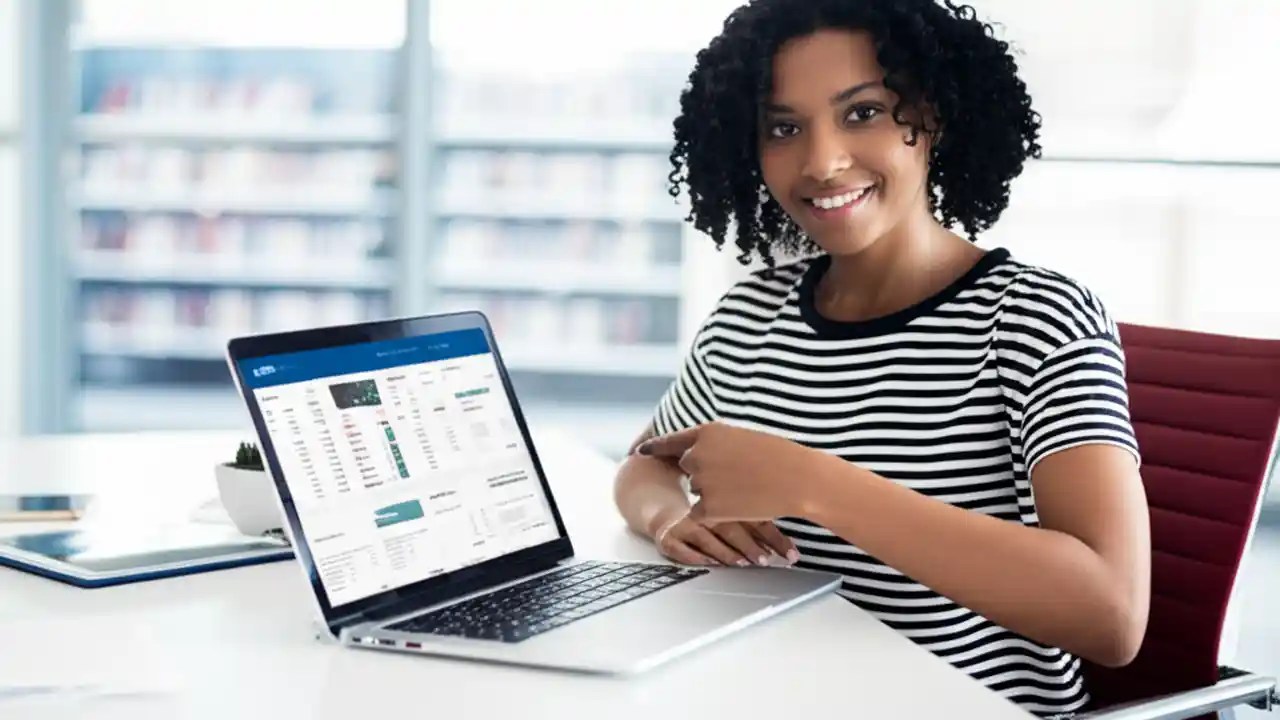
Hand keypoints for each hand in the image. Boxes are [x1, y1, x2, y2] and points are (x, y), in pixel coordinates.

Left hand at [637, 422, 828, 522]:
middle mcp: (697, 455)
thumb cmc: (777, 457)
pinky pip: (701, 513)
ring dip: (716, 493)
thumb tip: (694, 457)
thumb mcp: (742, 438)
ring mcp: (701, 482)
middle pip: (688, 468)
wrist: (797, 478)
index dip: (656, 446)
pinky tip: (739, 505)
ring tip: (747, 487)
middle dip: (705, 473)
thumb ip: (715, 445)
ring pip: (699, 490)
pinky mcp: (707, 508)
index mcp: (707, 432)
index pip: (672, 440)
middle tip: (738, 475)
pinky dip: (715, 514)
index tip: (639, 451)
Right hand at [650, 507, 798, 566]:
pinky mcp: (669, 536)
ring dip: (729, 552)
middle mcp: (707, 508)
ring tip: (745, 563)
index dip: (775, 538)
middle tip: (768, 561)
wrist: (666, 501)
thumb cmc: (711, 506)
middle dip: (752, 546)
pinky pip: (683, 548)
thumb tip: (805, 513)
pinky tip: (712, 563)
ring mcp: (687, 522)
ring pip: (709, 536)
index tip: (791, 555)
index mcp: (728, 497)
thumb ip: (764, 506)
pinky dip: (699, 556)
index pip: (756, 517)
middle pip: (732, 526)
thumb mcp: (738, 500)